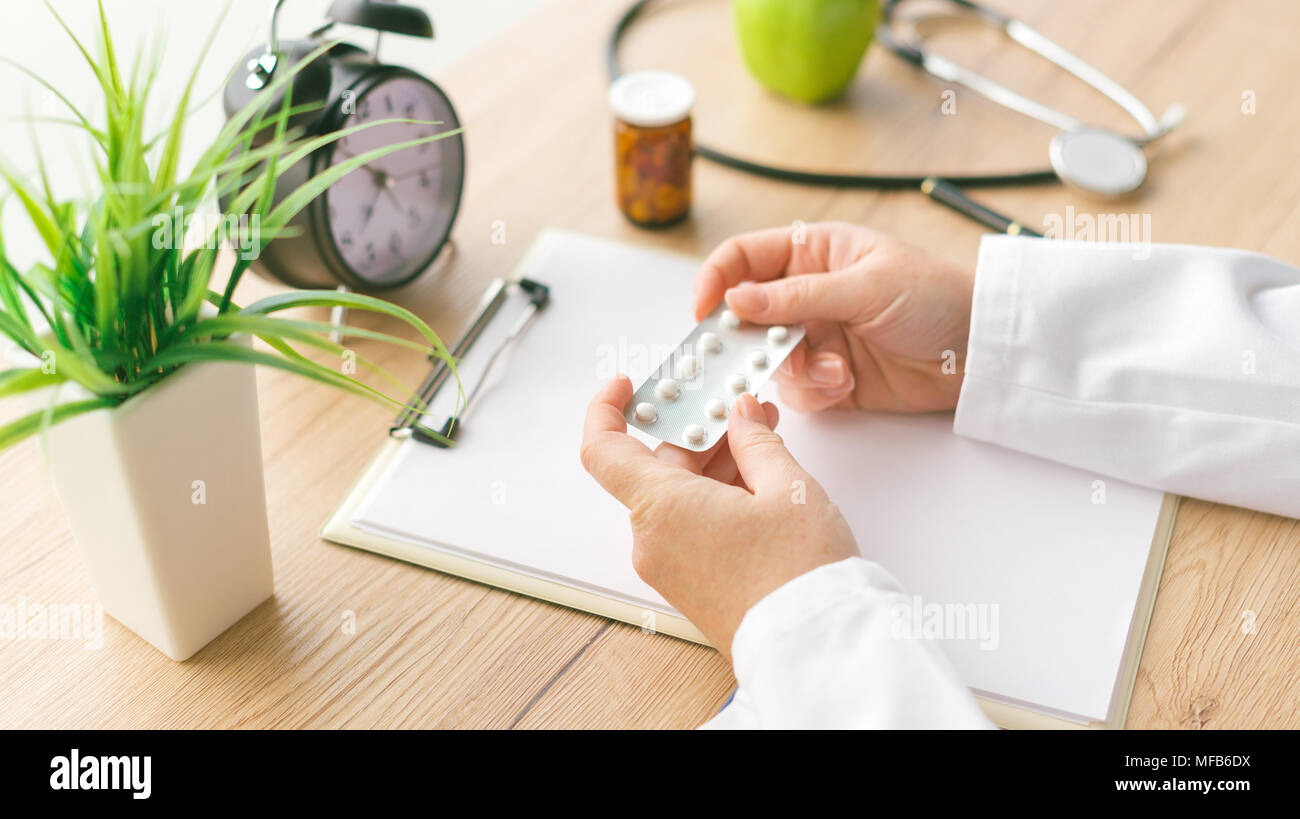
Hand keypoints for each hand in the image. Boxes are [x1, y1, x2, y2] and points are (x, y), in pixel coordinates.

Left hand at [580, 377, 858, 658]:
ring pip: (678, 497)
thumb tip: (742, 414)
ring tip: (764, 440)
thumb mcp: (787, 488)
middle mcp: (653, 540)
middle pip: (657, 469)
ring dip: (715, 465)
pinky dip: (717, 498)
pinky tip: (760, 481)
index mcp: (661, 508)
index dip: (607, 410)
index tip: (627, 386)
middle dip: (698, 433)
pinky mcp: (690, 586)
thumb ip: (756, 441)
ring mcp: (670, 568)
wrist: (814, 646)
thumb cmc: (799, 574)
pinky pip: (691, 526)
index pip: (603, 449)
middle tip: (742, 408)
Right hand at [693, 222, 974, 412]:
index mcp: (812, 252)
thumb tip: (734, 300)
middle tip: (756, 358)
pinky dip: (816, 392)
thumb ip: (795, 296)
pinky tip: (847, 384)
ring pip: (770, 359)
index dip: (716, 282)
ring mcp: (818, 337)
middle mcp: (807, 294)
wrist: (981, 349)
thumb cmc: (935, 297)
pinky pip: (797, 391)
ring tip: (836, 371)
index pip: (743, 259)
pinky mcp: (832, 378)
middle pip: (746, 317)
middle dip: (750, 342)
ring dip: (797, 370)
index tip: (704, 313)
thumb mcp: (864, 286)